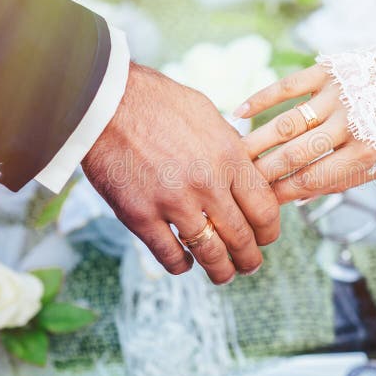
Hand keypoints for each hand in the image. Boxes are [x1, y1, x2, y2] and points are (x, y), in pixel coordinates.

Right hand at [82, 63, 279, 283]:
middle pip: (242, 237)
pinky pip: (170, 256)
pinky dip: (182, 264)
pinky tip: (185, 262)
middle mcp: (207, 184)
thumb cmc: (158, 102)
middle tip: (250, 264)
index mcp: (228, 157)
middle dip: (250, 258)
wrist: (106, 102)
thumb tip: (247, 168)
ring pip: (211, 254)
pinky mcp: (141, 216)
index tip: (266, 237)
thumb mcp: (208, 115)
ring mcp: (173, 202)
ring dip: (222, 270)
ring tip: (224, 274)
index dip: (270, 230)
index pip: (264, 209)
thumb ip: (229, 146)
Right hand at [236, 64, 375, 203]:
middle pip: (294, 154)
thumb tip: (300, 197)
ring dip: (256, 141)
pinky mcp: (327, 72)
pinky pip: (286, 87)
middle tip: (239, 183)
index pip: (313, 179)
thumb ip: (346, 180)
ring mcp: (336, 96)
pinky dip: (260, 100)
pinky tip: (238, 113)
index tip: (262, 201)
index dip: (283, 192)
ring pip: (286, 123)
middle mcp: (349, 124)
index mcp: (366, 152)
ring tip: (234, 156)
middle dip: (263, 172)